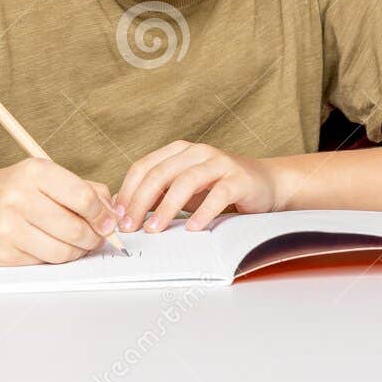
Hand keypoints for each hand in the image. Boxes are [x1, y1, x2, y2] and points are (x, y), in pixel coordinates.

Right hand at [0, 157, 116, 265]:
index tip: (108, 223)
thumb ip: (85, 190)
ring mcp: (8, 226)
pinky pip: (43, 263)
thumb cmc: (14, 191)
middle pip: (75, 228)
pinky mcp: (3, 252)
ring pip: (62, 251)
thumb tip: (114, 213)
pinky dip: (54, 259)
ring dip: (77, 252)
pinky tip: (50, 247)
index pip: (82, 197)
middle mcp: (19, 196)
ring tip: (76, 245)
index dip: (102, 215)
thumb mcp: (47, 177)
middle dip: (93, 238)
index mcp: (36, 172)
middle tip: (96, 239)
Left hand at [114, 141, 278, 232]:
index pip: (143, 166)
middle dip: (140, 202)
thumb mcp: (183, 188)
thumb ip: (156, 193)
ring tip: (154, 229)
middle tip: (130, 227)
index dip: (128, 192)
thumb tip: (120, 208)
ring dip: (166, 208)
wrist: (264, 183)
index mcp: (179, 151)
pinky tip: (193, 228)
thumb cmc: (219, 187)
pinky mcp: (239, 179)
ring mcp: (219, 163)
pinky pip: (218, 195)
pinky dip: (203, 212)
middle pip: (160, 173)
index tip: (117, 217)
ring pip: (186, 182)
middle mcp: (197, 152)